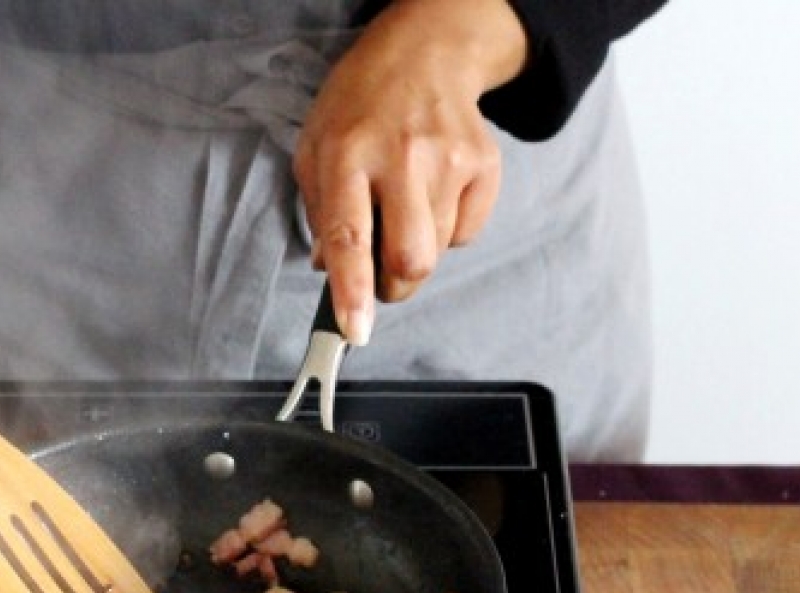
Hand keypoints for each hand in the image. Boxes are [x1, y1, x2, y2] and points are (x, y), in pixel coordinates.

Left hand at [294, 0, 526, 344]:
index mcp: (347, 153)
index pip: (349, 236)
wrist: (424, 54)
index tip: (354, 331)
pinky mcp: (485, 165)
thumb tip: (330, 271)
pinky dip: (446, 230)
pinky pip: (467, 233)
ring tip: (402, 212)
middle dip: (392, 286)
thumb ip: (319, 212)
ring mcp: (450, 159)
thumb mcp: (315, 148)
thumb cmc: (359, 107)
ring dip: (415, 253)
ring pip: (437, 253)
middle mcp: (402, 156)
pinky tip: (432, 194)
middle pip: (410, 260)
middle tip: (379, 273)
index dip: (351, 291)